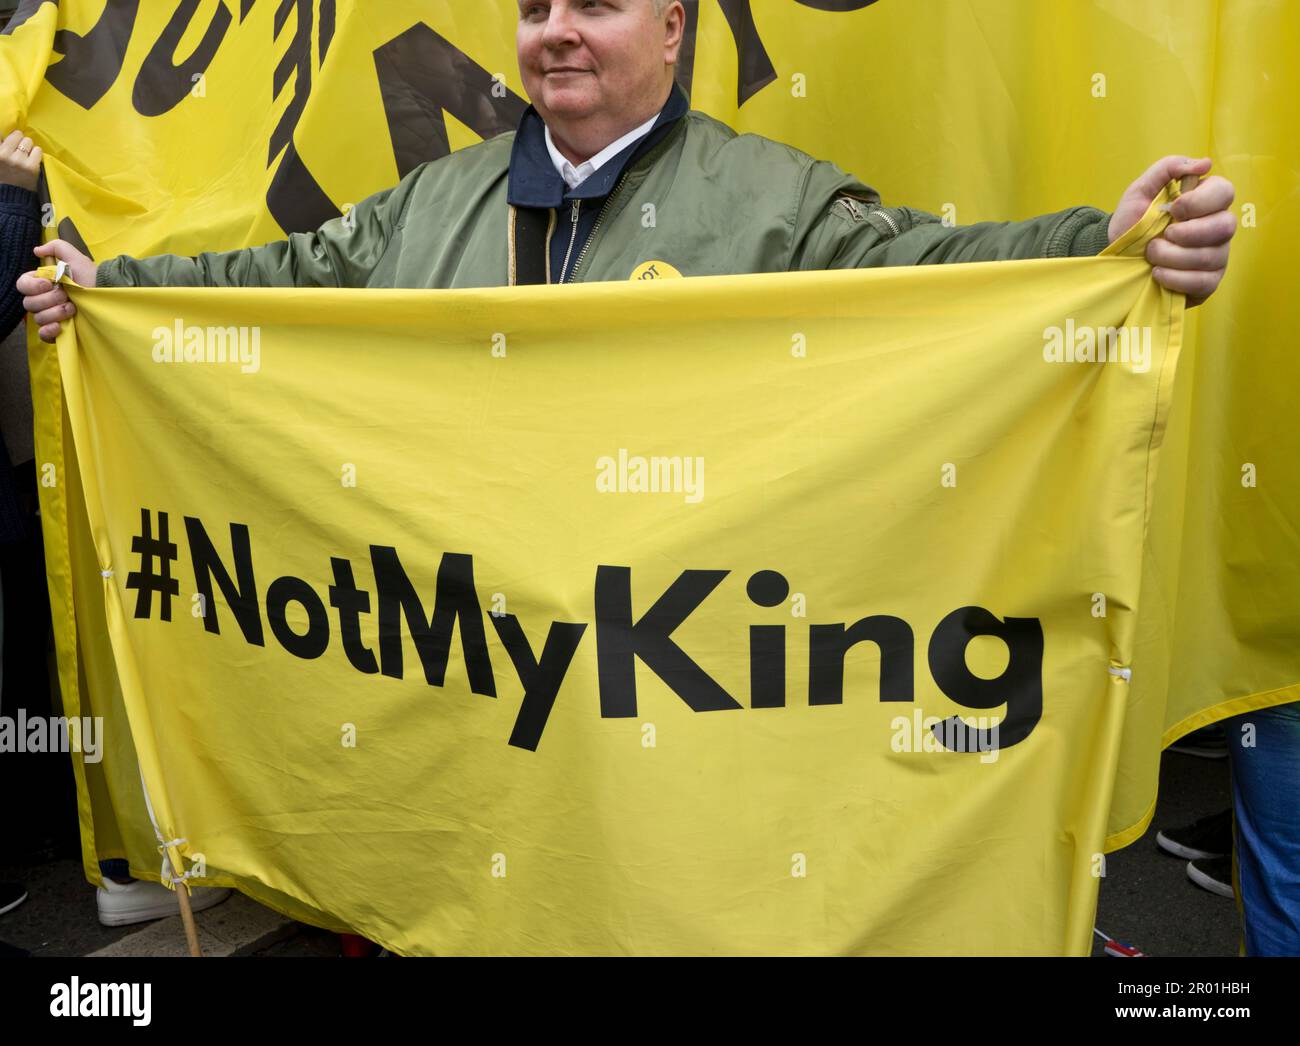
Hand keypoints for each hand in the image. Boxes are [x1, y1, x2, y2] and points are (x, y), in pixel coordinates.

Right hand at [0, 128, 41, 190]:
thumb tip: (6, 137)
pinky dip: (36, 153)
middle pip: (17, 135)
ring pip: (28, 141)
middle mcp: (4, 155)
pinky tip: (32, 159)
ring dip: (28, 147)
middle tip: (19, 149)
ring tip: (25, 155)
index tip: (10, 141)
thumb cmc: (3, 177)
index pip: (0, 134)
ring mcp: (18, 161)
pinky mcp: (31, 167)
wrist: (12, 196)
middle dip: (19, 141)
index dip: (8, 137)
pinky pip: (38, 150)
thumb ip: (2, 148)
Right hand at [18, 240, 97, 342]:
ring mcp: (51, 316)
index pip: (23, 285)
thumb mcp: (75, 257)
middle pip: (29, 303)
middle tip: (67, 296)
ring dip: (55, 312)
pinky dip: (48, 331)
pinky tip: (59, 326)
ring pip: (38, 318)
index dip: (32, 285)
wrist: (108, 295)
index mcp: (43, 283)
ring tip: (73, 308)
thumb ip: (56, 247)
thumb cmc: (92, 276)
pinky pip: (43, 335)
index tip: (49, 283)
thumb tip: (37, 250)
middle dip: (48, 299)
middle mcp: (44, 300)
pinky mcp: (59, 331)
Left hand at [1108, 156, 1234, 306]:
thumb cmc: (1133, 220)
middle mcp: (1218, 227)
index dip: (1199, 202)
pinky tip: (1157, 274)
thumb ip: (1167, 169)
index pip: (1225, 192)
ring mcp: (1216, 255)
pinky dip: (1175, 279)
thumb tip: (1205, 164)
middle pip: (1225, 226)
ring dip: (1173, 257)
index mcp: (1207, 201)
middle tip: (1162, 236)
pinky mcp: (1207, 282)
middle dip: (1188, 233)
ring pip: (1210, 256)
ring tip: (1151, 255)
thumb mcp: (1142, 189)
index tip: (1173, 209)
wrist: (1116, 256)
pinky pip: (1203, 282)